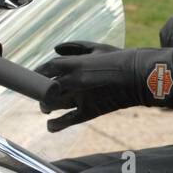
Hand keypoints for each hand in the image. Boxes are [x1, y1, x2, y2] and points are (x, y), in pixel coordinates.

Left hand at [37, 42, 172, 132]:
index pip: (45, 69)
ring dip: (45, 107)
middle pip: (45, 89)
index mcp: (72, 64)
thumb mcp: (96, 47)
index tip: (33, 77)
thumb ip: (75, 47)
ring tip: (46, 108)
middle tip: (40, 93)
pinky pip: (67, 122)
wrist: (139, 75)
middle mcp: (72, 81)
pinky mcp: (89, 112)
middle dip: (39, 91)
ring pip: (52, 105)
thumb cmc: (119, 59)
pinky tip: (50, 125)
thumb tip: (56, 48)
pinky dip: (55, 125)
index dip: (36, 74)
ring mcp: (80, 97)